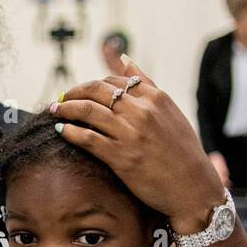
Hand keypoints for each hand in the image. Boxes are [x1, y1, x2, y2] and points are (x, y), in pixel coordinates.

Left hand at [54, 57, 226, 232]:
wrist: (193, 188)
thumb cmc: (182, 152)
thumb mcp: (170, 112)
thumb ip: (146, 85)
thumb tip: (123, 58)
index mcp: (156, 97)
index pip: (114, 81)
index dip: (91, 85)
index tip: (80, 92)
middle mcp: (142, 111)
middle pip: (96, 91)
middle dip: (73, 93)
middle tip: (60, 99)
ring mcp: (130, 133)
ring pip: (88, 111)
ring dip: (65, 109)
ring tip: (53, 111)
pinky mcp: (121, 156)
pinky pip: (87, 138)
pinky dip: (70, 131)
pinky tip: (60, 131)